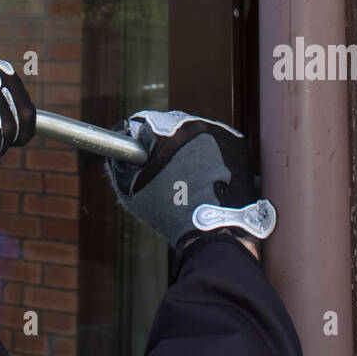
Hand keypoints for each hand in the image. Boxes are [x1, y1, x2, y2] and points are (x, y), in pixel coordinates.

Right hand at [104, 109, 275, 252]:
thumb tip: (117, 150)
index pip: (146, 122)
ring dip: (189, 149)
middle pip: (173, 126)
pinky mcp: (238, 148)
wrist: (216, 233)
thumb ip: (120, 164)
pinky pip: (216, 145)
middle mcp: (198, 125)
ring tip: (186, 178)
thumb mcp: (131, 190)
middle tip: (163, 171)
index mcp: (170, 129)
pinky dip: (209, 157)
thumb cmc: (171, 213)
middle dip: (166, 144)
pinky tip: (204, 179)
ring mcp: (221, 135)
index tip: (140, 155)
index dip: (139, 139)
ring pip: (196, 135)